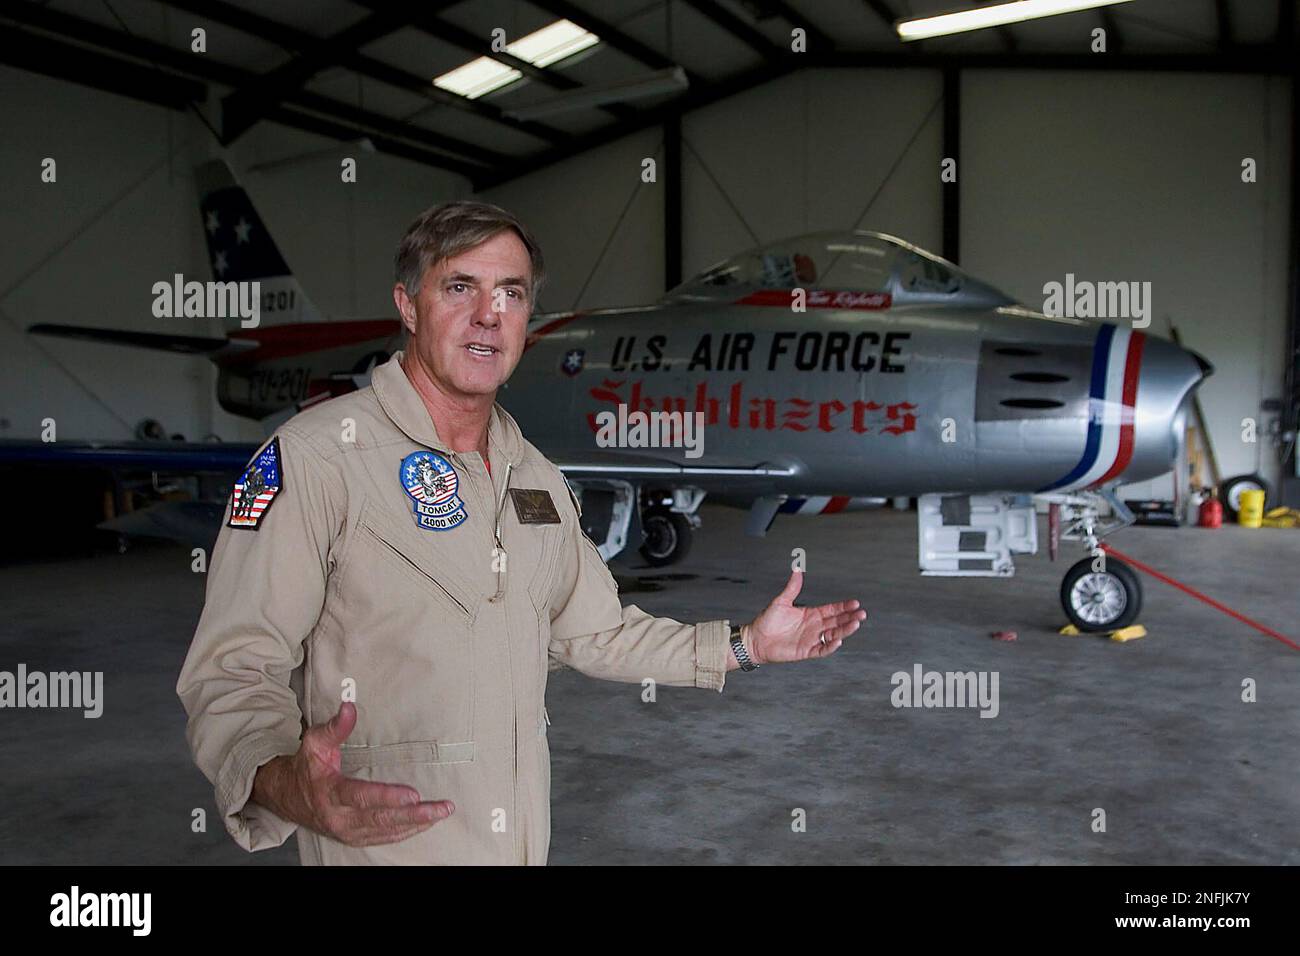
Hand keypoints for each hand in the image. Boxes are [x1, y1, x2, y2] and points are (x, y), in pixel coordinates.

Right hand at [251, 702, 453, 846]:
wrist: (287, 797)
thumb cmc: (307, 767)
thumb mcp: (315, 743)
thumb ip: (335, 727)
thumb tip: (349, 706)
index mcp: (330, 793)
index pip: (361, 797)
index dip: (387, 797)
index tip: (413, 795)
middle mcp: (339, 818)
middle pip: (380, 819)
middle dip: (414, 814)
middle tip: (441, 808)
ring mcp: (348, 832)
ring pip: (386, 831)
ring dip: (416, 824)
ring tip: (441, 813)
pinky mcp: (355, 838)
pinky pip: (384, 838)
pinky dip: (407, 831)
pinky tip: (426, 824)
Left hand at [744, 569, 865, 663]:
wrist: (756, 639)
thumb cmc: (768, 621)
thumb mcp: (781, 601)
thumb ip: (792, 587)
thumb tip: (797, 569)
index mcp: (812, 614)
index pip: (832, 610)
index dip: (844, 607)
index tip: (855, 603)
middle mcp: (815, 627)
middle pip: (837, 622)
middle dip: (850, 617)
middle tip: (862, 613)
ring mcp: (812, 639)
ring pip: (834, 635)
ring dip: (845, 630)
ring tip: (856, 624)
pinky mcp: (806, 651)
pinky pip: (822, 649)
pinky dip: (831, 646)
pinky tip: (838, 640)